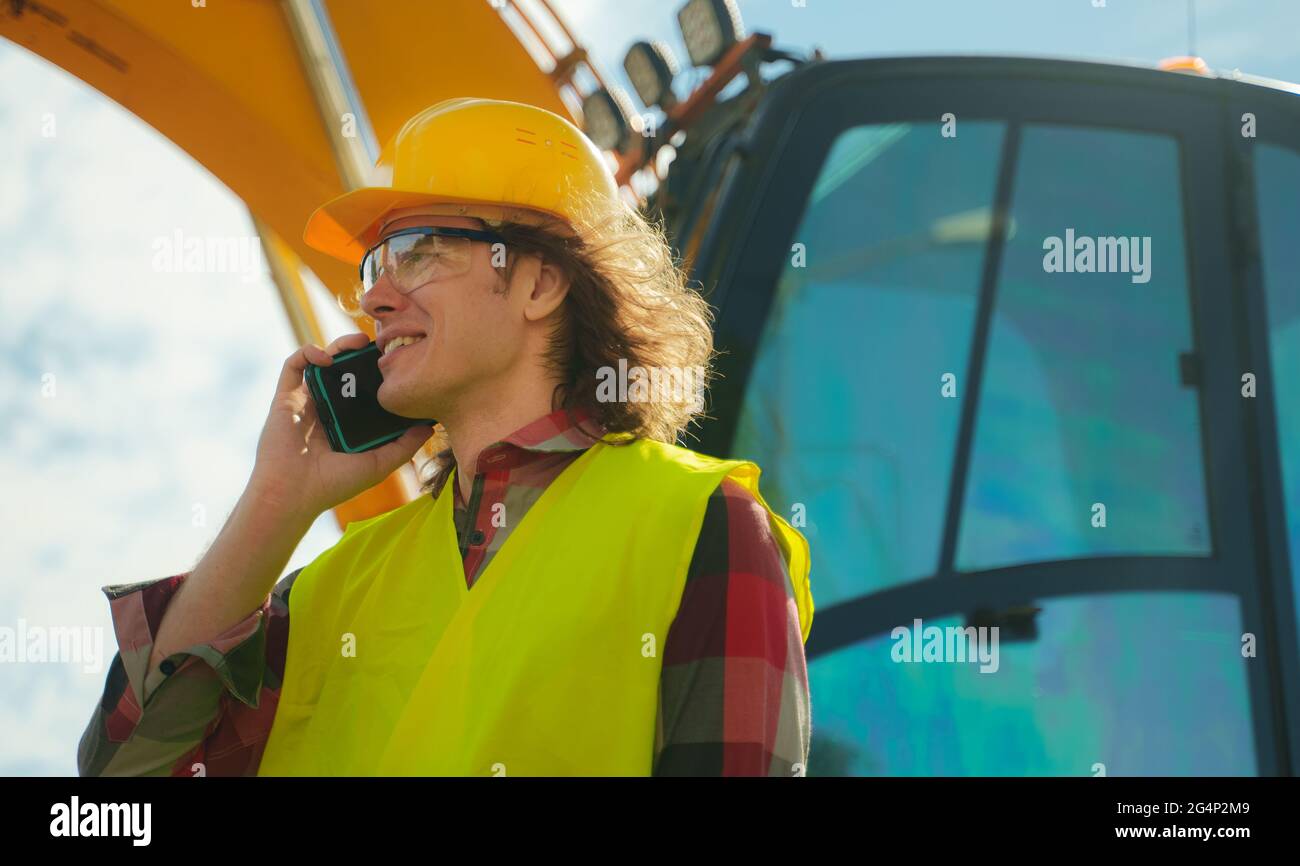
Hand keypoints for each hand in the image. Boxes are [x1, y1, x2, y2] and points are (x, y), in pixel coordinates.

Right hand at [247, 332, 433, 521]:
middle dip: (362, 353)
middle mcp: (327, 407)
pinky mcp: (286, 396)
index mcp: (348, 421)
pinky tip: (326, 358)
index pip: (365, 389)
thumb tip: (430, 425)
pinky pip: (294, 364)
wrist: (293, 495)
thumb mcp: (379, 464)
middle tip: (380, 346)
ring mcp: (306, 400)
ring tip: (359, 343)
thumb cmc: (333, 485)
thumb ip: (405, 445)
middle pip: (346, 370)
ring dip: (340, 345)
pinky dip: (309, 352)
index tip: (397, 363)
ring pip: (323, 360)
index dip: (379, 373)